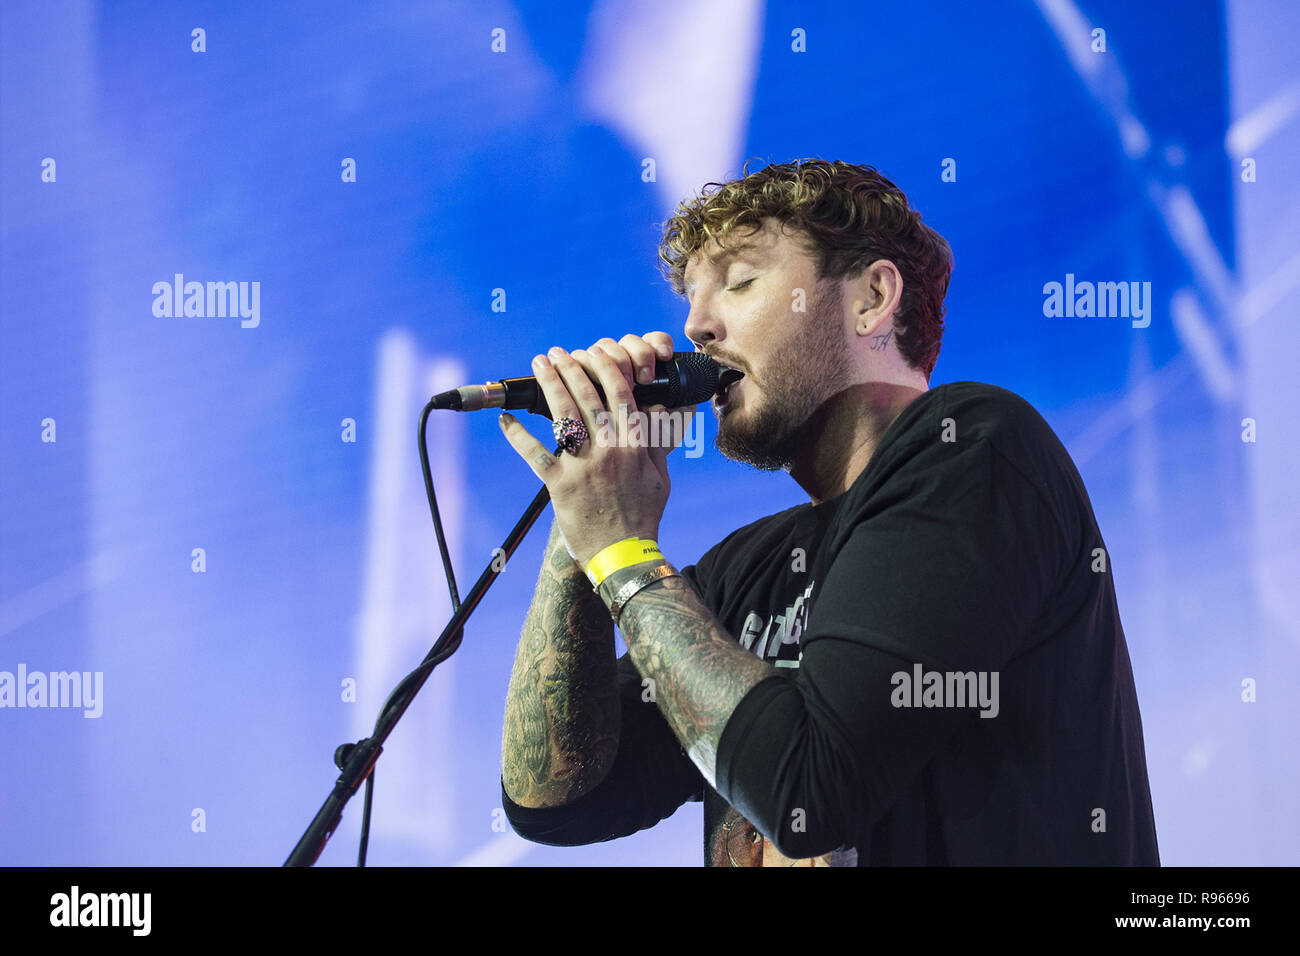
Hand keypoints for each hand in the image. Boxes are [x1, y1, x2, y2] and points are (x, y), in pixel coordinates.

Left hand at [499, 332, 682, 568]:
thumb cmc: (643, 516)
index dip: (606, 369)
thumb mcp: (660, 477)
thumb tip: (658, 408)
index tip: (595, 352)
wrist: (624, 555)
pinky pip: (535, 455)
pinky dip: (518, 436)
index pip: (620, 397)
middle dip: (572, 369)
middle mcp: (609, 452)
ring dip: (549, 386)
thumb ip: (656, 442)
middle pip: (587, 399)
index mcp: (634, 447)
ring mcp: (583, 468)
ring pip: (563, 417)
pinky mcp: (560, 486)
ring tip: (539, 365)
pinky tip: (505, 420)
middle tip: (558, 352)